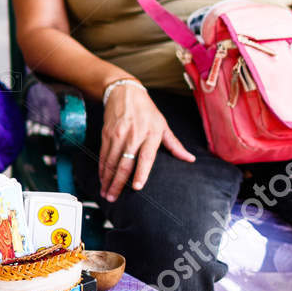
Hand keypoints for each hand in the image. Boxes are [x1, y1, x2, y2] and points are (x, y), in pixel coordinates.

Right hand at [99, 82, 195, 201]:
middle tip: (113, 198)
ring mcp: (118, 135)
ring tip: (106, 193)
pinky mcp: (106, 134)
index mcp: (150, 134)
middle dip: (117, 183)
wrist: (124, 92)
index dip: (141, 173)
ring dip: (107, 179)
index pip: (145, 157)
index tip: (137, 187)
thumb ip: (174, 145)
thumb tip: (189, 159)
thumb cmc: (147, 110)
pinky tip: (101, 179)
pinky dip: (101, 169)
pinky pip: (102, 155)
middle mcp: (133, 136)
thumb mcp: (162, 125)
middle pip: (124, 163)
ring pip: (110, 161)